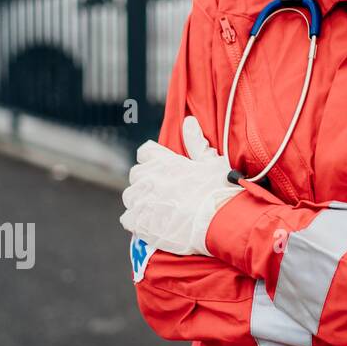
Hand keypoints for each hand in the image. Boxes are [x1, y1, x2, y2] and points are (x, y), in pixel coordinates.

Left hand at [120, 116, 241, 255]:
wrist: (219, 222)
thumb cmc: (219, 191)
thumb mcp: (212, 162)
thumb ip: (196, 142)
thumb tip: (188, 121)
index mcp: (165, 162)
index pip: (145, 152)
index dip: (152, 159)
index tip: (160, 166)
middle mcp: (149, 178)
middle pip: (136, 174)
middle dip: (146, 180)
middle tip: (163, 191)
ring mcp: (142, 201)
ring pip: (130, 196)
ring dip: (140, 200)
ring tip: (158, 209)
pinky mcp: (138, 222)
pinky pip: (127, 219)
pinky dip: (137, 221)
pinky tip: (151, 224)